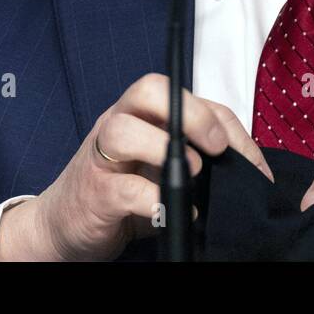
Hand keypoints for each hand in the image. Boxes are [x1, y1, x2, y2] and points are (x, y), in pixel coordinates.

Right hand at [0, 72, 272, 260]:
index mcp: (141, 113)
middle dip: (191, 113)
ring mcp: (102, 156)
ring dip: (165, 148)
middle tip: (217, 147)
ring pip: (123, 129)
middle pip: (149, 90)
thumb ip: (195, 155)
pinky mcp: (94, 194)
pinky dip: (153, 201)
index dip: (224, 122)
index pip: (186, 96)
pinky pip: (123, 189)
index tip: (249, 159)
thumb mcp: (162, 166)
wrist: (64, 223)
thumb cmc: (122, 189)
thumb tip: (248, 170)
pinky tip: (172, 212)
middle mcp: (119, 123)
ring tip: (193, 174)